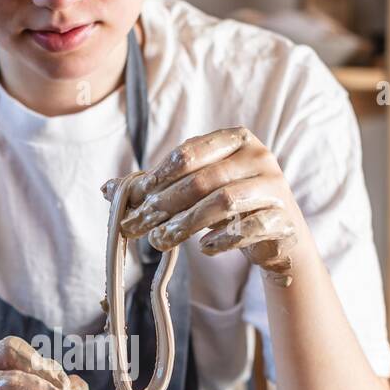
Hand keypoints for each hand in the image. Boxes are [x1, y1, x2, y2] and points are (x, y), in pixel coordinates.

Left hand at [101, 126, 301, 286]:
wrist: (279, 237)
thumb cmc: (231, 207)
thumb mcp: (196, 190)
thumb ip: (156, 187)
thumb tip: (106, 190)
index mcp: (235, 140)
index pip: (189, 152)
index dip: (159, 176)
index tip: (137, 199)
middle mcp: (258, 157)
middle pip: (201, 180)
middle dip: (163, 205)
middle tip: (136, 227)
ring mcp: (274, 187)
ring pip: (223, 202)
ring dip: (186, 224)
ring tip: (161, 242)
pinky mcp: (282, 219)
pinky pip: (248, 229)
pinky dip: (221, 240)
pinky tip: (204, 248)